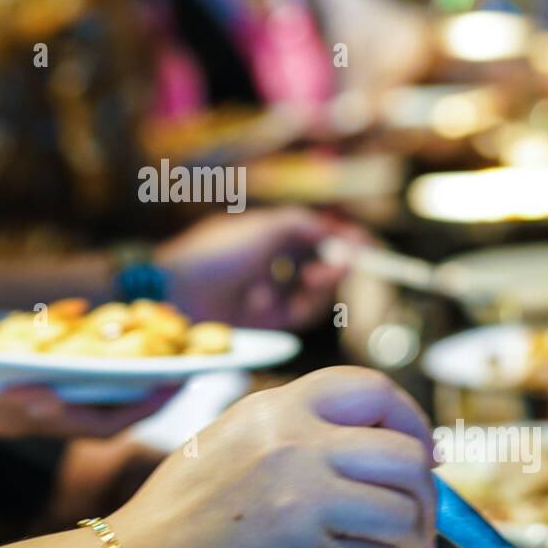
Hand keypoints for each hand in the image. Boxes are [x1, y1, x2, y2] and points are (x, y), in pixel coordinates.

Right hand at [109, 366, 436, 547]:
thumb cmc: (186, 511)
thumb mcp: (233, 439)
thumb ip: (298, 429)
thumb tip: (384, 441)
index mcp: (275, 411)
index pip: (371, 389)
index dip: (411, 420)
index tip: (423, 453)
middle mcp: (293, 448)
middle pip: (405, 456)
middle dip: (428, 495)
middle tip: (420, 524)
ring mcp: (303, 505)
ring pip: (403, 515)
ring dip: (412, 544)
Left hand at [154, 207, 366, 329]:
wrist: (180, 294)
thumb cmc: (219, 252)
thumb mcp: (265, 227)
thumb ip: (304, 224)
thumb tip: (334, 230)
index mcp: (265, 232)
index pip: (311, 233)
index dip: (339, 238)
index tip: (367, 245)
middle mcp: (268, 262)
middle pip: (317, 263)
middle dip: (335, 262)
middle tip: (347, 262)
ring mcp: (267, 292)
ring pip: (312, 291)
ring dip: (320, 284)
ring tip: (315, 276)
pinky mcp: (265, 322)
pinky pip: (299, 314)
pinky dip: (301, 305)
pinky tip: (279, 297)